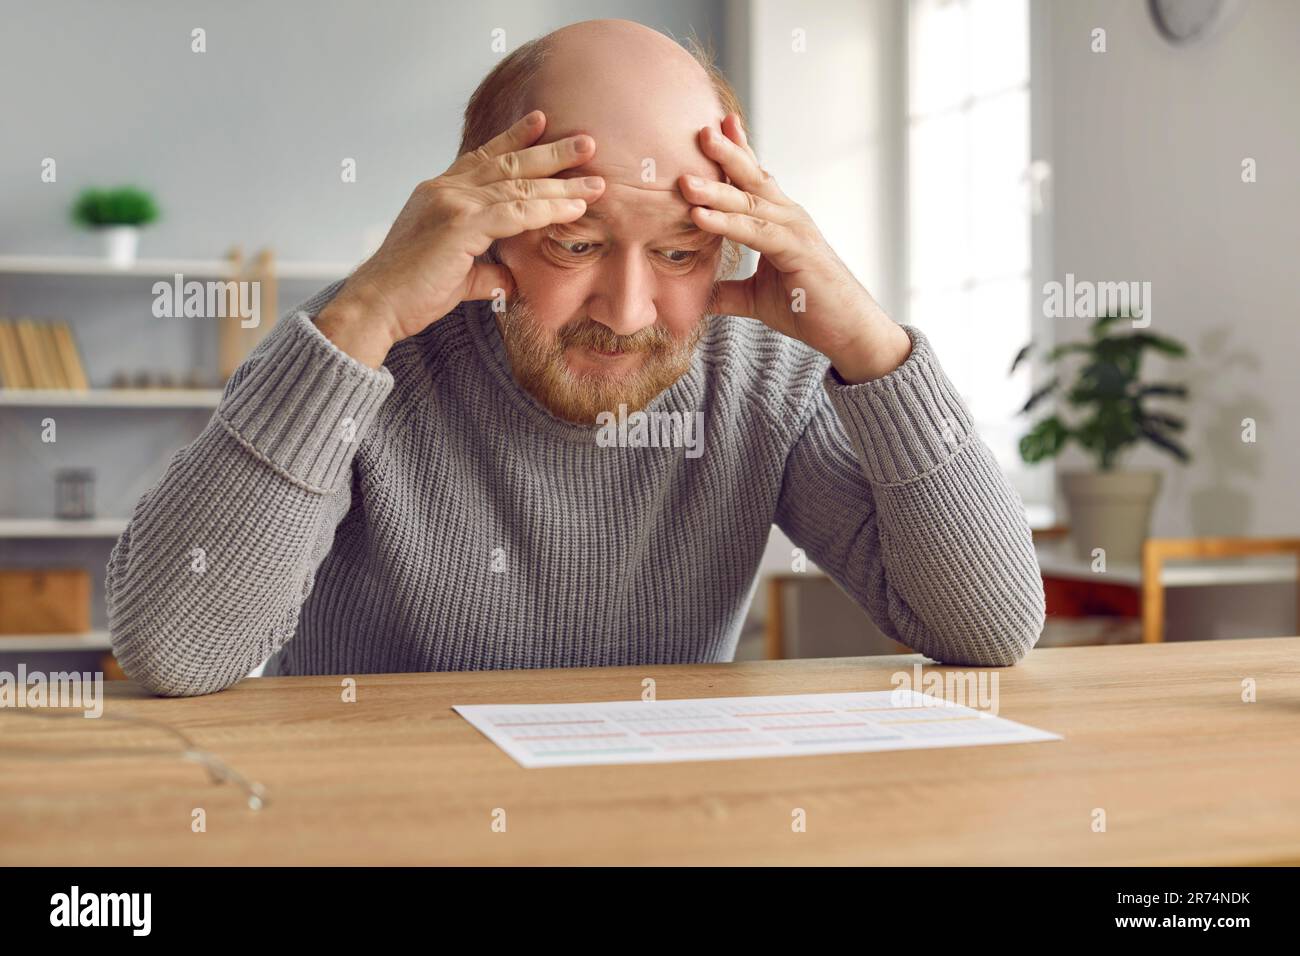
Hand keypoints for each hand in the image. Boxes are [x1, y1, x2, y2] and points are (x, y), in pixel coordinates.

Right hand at [315, 110, 606, 366]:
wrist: (376, 305)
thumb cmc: (409, 294)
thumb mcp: (456, 276)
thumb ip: (486, 271)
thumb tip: (512, 280)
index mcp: (439, 193)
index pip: (482, 157)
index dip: (513, 139)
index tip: (540, 122)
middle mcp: (445, 189)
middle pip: (508, 163)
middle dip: (551, 152)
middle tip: (587, 141)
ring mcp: (452, 203)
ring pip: (518, 185)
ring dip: (561, 182)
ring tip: (595, 179)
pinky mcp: (460, 225)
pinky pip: (515, 211)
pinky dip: (547, 208)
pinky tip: (574, 208)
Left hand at [679, 114, 911, 383]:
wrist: (850, 333)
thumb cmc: (810, 310)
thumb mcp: (757, 299)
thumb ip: (728, 293)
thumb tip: (698, 298)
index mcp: (780, 221)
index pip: (754, 181)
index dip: (736, 153)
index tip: (711, 129)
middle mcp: (789, 217)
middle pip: (752, 178)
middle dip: (725, 153)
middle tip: (697, 130)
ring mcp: (796, 231)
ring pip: (750, 202)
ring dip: (716, 189)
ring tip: (684, 180)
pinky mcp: (798, 251)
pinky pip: (756, 232)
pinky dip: (726, 223)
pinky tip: (700, 216)